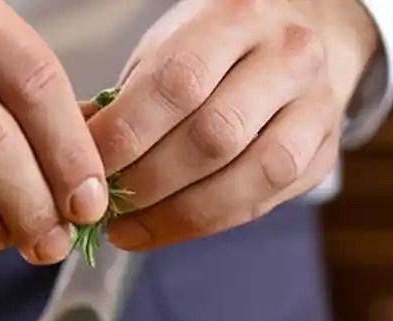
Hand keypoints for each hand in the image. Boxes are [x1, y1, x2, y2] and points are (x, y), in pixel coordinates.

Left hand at [88, 0, 380, 250]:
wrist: (306, 33)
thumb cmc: (212, 49)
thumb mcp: (163, 52)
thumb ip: (120, 102)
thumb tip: (68, 159)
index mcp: (233, 18)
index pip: (175, 84)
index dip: (123, 138)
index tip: (83, 173)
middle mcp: (286, 56)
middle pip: (213, 135)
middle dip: (146, 182)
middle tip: (102, 207)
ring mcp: (316, 104)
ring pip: (249, 174)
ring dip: (176, 214)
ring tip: (128, 228)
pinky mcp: (324, 150)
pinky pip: (265, 199)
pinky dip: (207, 223)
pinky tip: (164, 228)